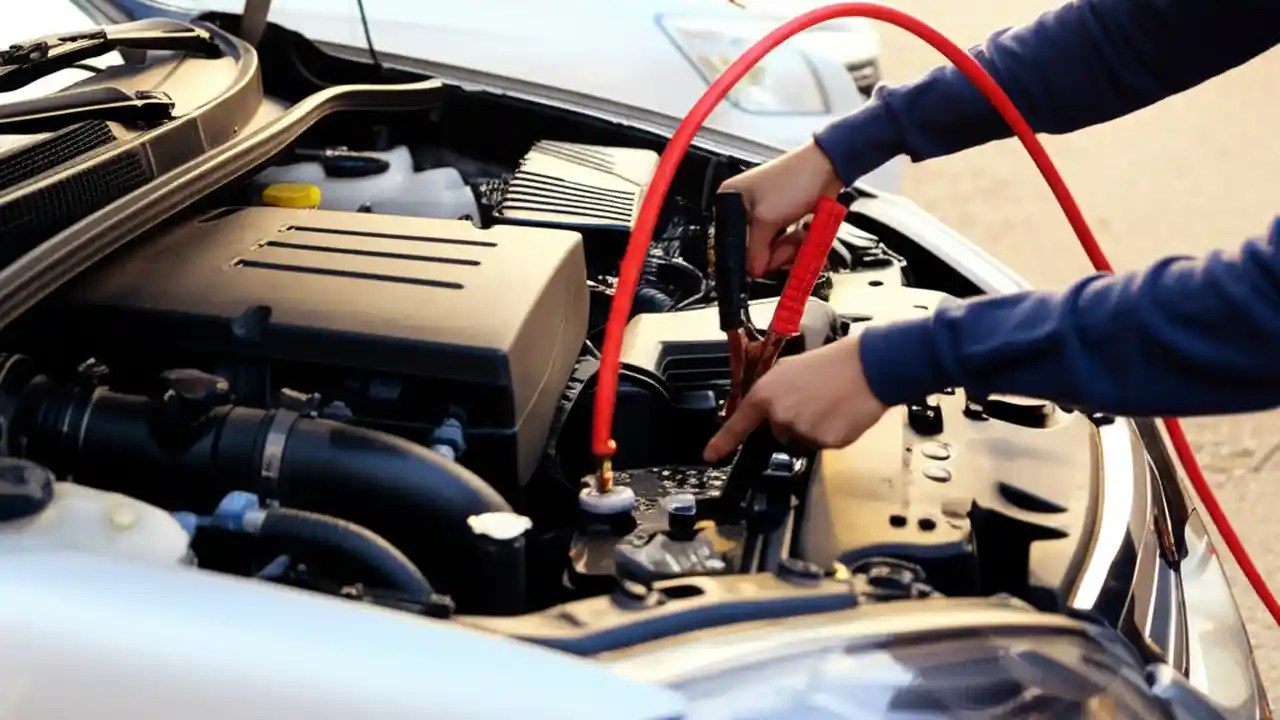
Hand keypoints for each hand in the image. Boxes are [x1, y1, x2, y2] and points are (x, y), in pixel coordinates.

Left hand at [703, 333, 887, 460]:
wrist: (868, 367)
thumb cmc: (831, 363)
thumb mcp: (790, 368)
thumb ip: (773, 390)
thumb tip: (768, 404)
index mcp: (767, 394)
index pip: (739, 423)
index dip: (723, 441)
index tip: (710, 455)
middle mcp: (780, 415)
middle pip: (779, 432)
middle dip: (793, 420)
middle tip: (814, 399)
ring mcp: (802, 431)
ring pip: (802, 439)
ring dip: (814, 427)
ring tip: (830, 403)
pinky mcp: (825, 442)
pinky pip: (823, 444)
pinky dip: (832, 433)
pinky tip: (841, 414)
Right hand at [719, 140, 843, 277]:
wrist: (828, 167)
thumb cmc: (796, 178)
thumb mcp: (767, 219)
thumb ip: (756, 249)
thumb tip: (753, 270)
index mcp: (730, 199)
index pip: (729, 240)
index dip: (747, 256)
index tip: (762, 264)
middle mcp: (745, 206)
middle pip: (752, 247)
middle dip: (773, 253)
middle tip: (786, 250)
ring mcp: (765, 212)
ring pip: (770, 247)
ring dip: (787, 249)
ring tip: (799, 240)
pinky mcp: (783, 216)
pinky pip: (784, 241)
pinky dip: (795, 244)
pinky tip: (803, 236)